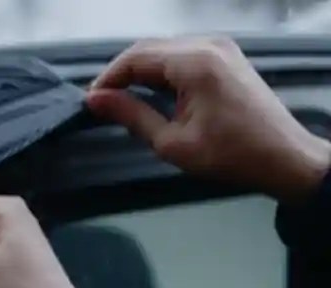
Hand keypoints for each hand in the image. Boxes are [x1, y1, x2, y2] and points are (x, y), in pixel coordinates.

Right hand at [88, 37, 330, 202]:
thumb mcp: (171, 142)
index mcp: (194, 63)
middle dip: (122, 73)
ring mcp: (220, 48)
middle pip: (148, 48)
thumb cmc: (228, 155)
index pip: (135, 57)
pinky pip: (183, 54)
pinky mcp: (226, 57)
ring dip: (141, 72)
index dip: (107, 78)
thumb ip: (130, 115)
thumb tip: (95, 100)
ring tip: (124, 101)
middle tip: (103, 103)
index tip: (90, 102)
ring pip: (164, 49)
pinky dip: (162, 71)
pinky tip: (153, 94)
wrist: (283, 157)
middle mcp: (208, 45)